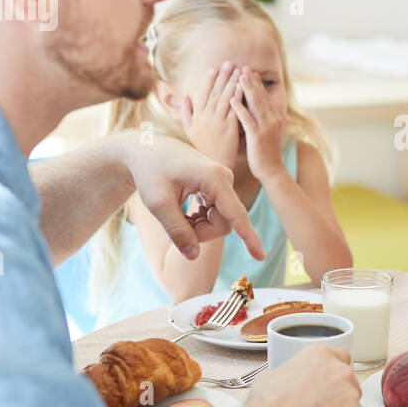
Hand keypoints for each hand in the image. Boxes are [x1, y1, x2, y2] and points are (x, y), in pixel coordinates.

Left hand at [119, 132, 264, 261]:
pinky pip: (216, 213)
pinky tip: (184, 215)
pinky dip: (199, 220)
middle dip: (201, 233)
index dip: (249, 238)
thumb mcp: (157, 204)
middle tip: (173, 232)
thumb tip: (193, 256)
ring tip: (176, 219)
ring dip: (198, 227)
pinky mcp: (217, 187)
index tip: (260, 256)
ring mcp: (222, 183)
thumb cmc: (150, 172)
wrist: (147, 149)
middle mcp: (224, 179)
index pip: (236, 215)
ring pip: (219, 220)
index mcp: (214, 179)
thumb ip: (176, 230)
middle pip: (223, 223)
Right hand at [180, 61, 243, 166]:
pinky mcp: (229, 128)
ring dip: (232, 83)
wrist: (213, 165)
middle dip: (223, 76)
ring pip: (225, 98)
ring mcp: (218, 122)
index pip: (203, 94)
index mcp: (198, 117)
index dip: (209, 81)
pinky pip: (234, 109)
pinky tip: (243, 87)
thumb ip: (187, 113)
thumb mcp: (190, 131)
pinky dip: (238, 96)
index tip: (214, 68)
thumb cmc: (203, 149)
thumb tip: (185, 97)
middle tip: (230, 63)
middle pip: (215, 93)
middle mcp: (206, 117)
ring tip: (239, 70)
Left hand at [228, 69, 285, 180]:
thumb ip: (261, 119)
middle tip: (241, 67)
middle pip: (260, 96)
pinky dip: (240, 109)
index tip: (247, 71)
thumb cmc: (264, 152)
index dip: (255, 83)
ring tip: (238, 77)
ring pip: (255, 104)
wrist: (271, 170)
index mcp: (273, 117)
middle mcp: (271, 119)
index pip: (263, 96)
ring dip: (246, 89)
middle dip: (250, 81)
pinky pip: (247, 119)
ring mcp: (265, 127)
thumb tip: (254, 108)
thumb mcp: (265, 132)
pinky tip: (232, 100)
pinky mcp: (257, 136)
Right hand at [238, 346, 362, 406]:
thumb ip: (291, 373)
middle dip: (338, 393)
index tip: (327, 382)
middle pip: (349, 381)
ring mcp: (351, 396)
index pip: (341, 357)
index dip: (333, 372)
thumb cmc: (267, 405)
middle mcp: (341, 372)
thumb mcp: (272, 375)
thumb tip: (287, 380)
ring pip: (352, 404)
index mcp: (321, 356)